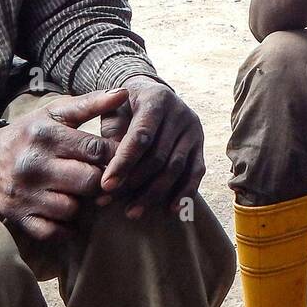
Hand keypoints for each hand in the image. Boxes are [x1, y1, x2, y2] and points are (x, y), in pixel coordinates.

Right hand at [0, 89, 126, 241]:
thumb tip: (124, 93)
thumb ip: (91, 103)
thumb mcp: (56, 113)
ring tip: (81, 191)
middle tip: (105, 177)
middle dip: (103, 180)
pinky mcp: (19, 216)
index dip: (118, 156)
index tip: (123, 157)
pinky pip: (53, 231)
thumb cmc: (31, 133)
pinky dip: (65, 226)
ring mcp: (25, 194)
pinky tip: (67, 211)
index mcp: (47, 136)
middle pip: (90, 181)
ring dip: (84, 203)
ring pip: (74, 208)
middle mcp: (34, 165)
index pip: (96, 150)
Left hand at [98, 76, 205, 218]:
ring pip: (176, 167)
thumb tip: (107, 169)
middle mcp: (180, 113)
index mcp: (156, 99)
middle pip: (159, 156)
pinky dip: (184, 192)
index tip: (106, 185)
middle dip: (134, 182)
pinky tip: (170, 209)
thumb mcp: (114, 111)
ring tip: (132, 212)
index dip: (123, 162)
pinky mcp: (200, 145)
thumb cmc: (126, 106)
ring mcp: (193, 130)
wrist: (152, 94)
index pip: (141, 136)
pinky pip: (196, 172)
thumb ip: (111, 135)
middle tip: (111, 201)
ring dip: (154, 193)